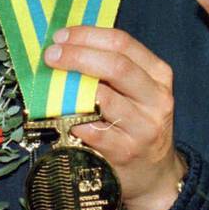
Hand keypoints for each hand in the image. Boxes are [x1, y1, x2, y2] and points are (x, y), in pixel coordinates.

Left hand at [42, 26, 186, 209]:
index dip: (88, 36)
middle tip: (51, 55)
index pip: (123, 43)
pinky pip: (91, 129)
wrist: (155, 174)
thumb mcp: (139, 92)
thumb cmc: (139, 124)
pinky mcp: (125, 151)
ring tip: (50, 83)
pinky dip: (71, 119)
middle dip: (77, 55)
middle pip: (116, 66)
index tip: (62, 35)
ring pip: (103, 98)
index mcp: (158, 75)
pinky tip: (60, 114)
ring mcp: (143, 126)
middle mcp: (156, 98)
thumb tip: (68, 45)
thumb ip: (113, 69)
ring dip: (70, 88)